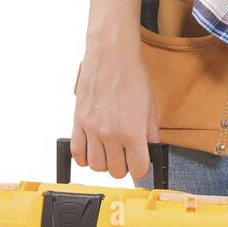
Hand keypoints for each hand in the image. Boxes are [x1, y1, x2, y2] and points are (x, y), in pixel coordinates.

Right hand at [70, 41, 160, 181]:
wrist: (111, 55)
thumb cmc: (132, 75)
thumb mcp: (150, 106)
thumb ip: (150, 133)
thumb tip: (151, 150)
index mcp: (132, 132)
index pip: (138, 169)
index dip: (142, 167)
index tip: (141, 162)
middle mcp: (111, 135)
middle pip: (116, 171)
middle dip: (124, 166)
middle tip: (126, 154)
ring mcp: (92, 130)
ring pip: (96, 166)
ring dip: (104, 163)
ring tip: (110, 151)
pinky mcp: (78, 122)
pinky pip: (77, 152)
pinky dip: (84, 156)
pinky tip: (93, 149)